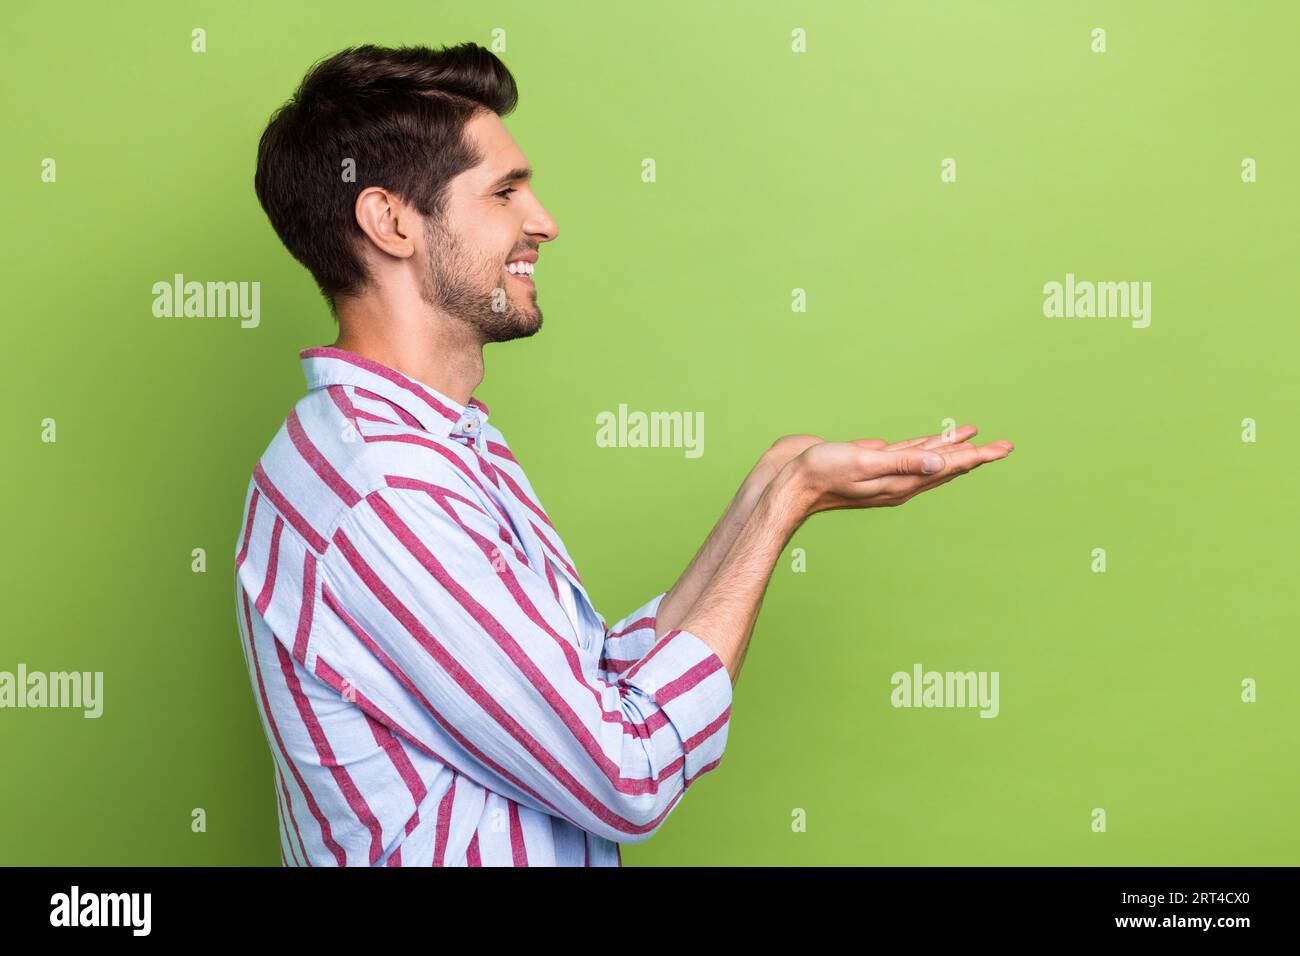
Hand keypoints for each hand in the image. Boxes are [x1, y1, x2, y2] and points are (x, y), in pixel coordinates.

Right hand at [780, 424, 1012, 516]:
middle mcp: (897, 481)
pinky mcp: (868, 463)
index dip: (976, 457)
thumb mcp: (863, 462)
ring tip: (972, 437)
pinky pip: (904, 455)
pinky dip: (922, 447)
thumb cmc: (820, 474)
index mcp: (899, 483)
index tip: (1002, 450)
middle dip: (974, 455)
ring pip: (926, 459)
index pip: (947, 467)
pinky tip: (927, 443)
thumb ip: (901, 462)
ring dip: (950, 448)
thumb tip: (939, 462)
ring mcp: (883, 473)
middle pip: (945, 465)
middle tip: (1003, 447)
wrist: (786, 485)